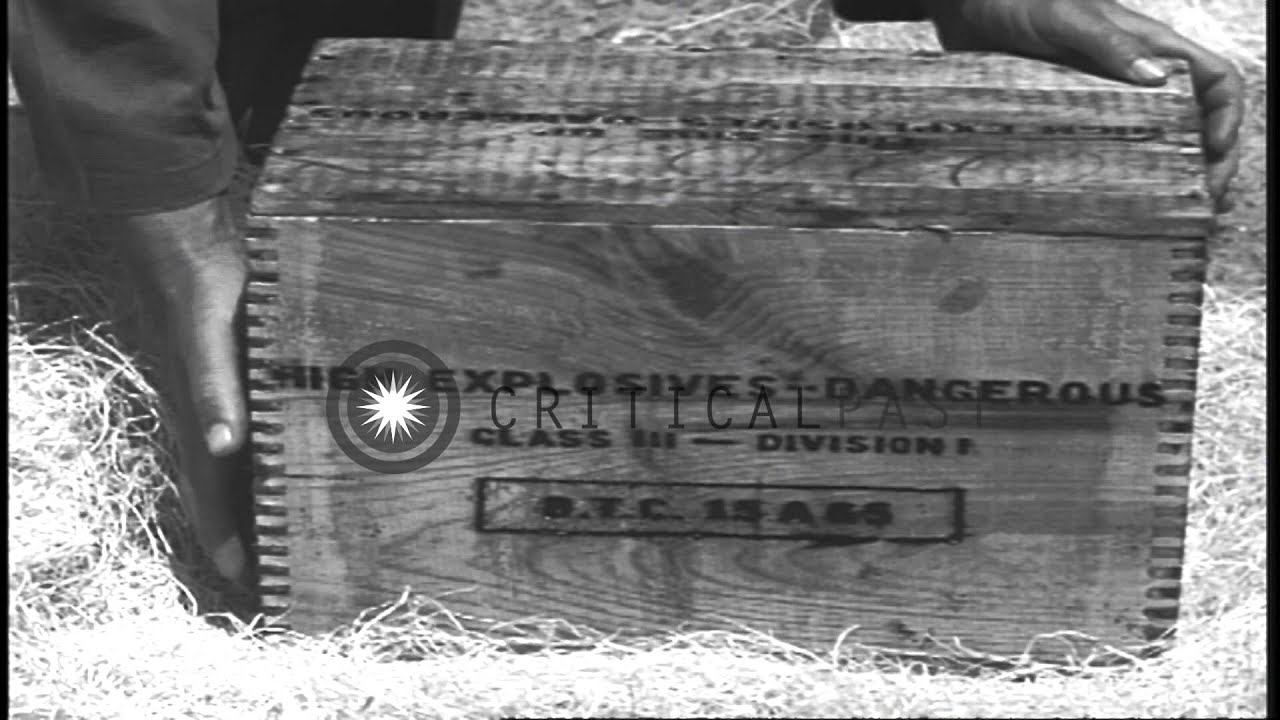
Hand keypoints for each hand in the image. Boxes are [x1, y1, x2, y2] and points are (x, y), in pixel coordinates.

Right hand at [110, 194, 252, 585]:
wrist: (185, 243)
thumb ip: (213, 389)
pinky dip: (267, 459)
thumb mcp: (209, 339)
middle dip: (246, 532)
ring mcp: (218, 400)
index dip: (225, 539)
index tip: (245, 582)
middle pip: (224, 490)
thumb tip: (220, 448)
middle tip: (277, 570)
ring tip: (287, 534)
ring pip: (236, 466)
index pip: (210, 495)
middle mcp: (207, 419)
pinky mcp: (233, 379)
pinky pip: (250, 432)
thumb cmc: (197, 290)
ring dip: (257, 501)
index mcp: (200, 420)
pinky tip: (290, 463)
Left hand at [926, 0, 1244, 211]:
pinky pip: (1107, 151)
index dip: (1227, 115)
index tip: (1216, 153)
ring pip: (1155, 141)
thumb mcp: (1064, 18)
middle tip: (1203, 202)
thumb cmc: (1015, 3)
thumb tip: (1156, 78)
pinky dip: (1122, 179)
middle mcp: (1133, 75)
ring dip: (1171, 176)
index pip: (1212, 79)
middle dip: (1208, 160)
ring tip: (1174, 213)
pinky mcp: (1071, 118)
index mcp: (1148, 46)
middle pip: (1193, 120)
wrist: (966, 10)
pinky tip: (1118, 207)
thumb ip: (1107, 43)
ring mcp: (1103, 100)